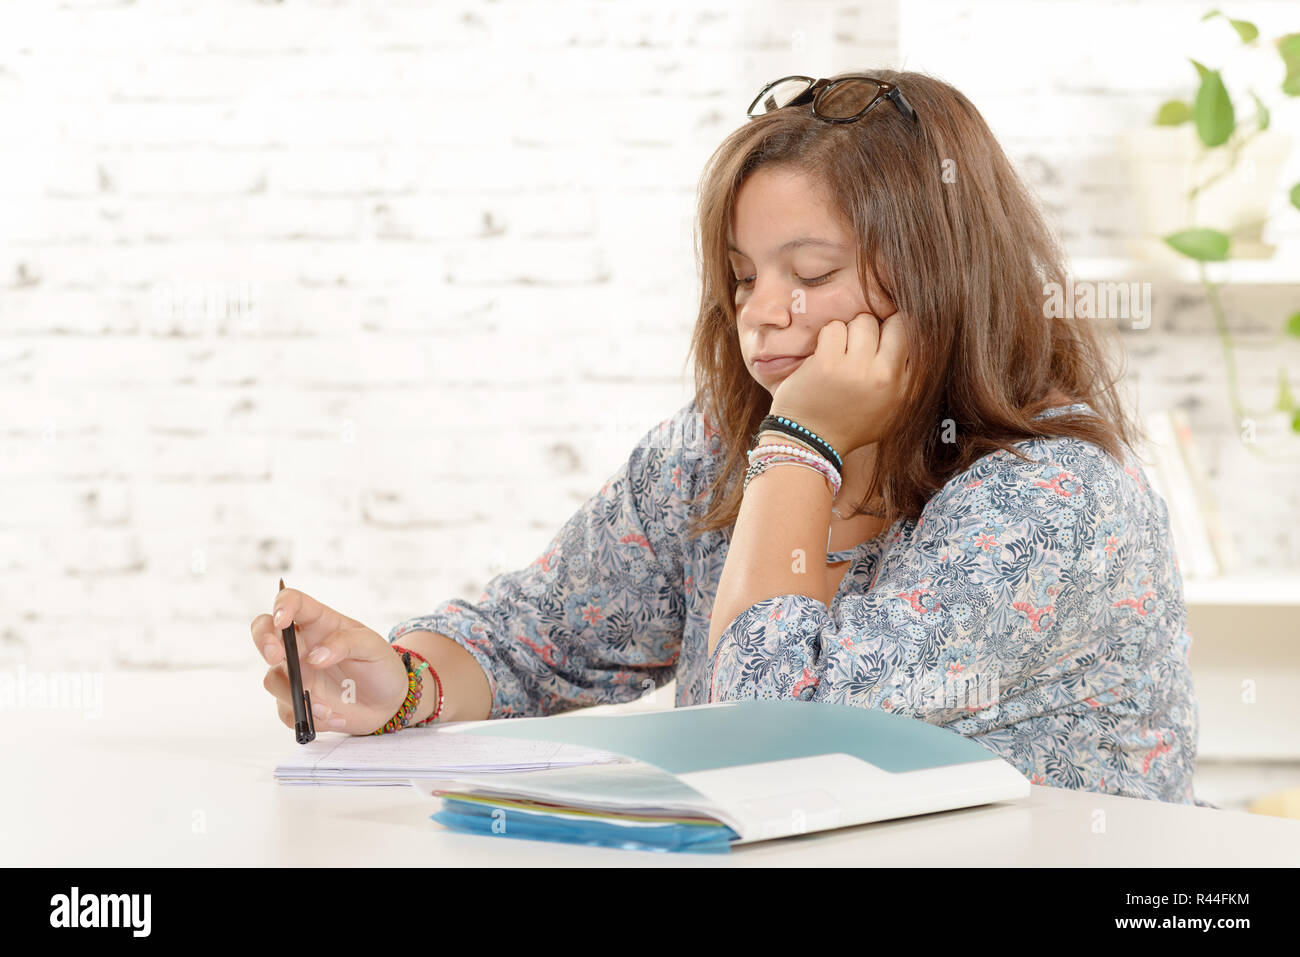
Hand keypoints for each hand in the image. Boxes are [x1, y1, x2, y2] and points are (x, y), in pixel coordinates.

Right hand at [250, 587, 409, 735]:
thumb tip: (314, 656)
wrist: (389, 702)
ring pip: (272, 679)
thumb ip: (345, 643)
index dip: (282, 605)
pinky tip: (336, 718)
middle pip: (264, 632)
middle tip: (276, 657)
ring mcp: (297, 675)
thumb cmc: (380, 665)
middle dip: (263, 642)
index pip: (293, 602)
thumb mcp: (373, 647)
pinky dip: (310, 718)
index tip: (282, 621)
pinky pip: (287, 711)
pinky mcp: (297, 702)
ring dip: (295, 696)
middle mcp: (302, 647)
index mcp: (320, 624)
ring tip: (326, 708)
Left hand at [768, 310, 911, 454]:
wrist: (811, 443)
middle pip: (894, 322)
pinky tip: (824, 356)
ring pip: (863, 321)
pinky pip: (835, 328)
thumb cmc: (852, 423)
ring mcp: (857, 370)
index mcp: (908, 389)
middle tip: (861, 346)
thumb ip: (909, 378)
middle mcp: (886, 378)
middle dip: (877, 329)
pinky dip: (828, 337)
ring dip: (850, 332)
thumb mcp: (894, 409)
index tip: (883, 343)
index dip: (898, 334)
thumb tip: (920, 336)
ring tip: (841, 354)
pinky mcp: (827, 364)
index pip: (918, 337)